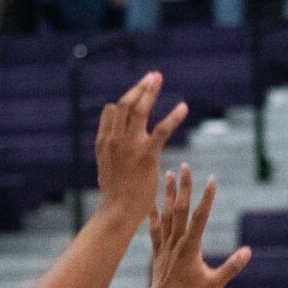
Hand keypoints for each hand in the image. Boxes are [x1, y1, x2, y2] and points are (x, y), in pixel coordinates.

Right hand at [94, 73, 186, 222]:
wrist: (118, 211)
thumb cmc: (115, 195)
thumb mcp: (105, 169)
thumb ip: (109, 153)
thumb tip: (111, 147)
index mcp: (104, 142)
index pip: (111, 111)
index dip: (124, 101)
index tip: (137, 94)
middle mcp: (114, 139)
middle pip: (125, 104)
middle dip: (139, 87)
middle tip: (152, 76)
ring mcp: (130, 145)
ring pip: (139, 109)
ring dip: (150, 91)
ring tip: (158, 78)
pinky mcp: (147, 154)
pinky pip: (162, 129)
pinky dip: (173, 116)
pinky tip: (184, 107)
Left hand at [146, 166, 249, 287]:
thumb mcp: (214, 284)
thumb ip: (231, 267)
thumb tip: (247, 252)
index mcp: (191, 246)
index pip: (200, 217)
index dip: (206, 197)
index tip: (211, 179)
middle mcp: (176, 241)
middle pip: (180, 208)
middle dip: (184, 186)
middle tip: (185, 166)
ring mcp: (165, 244)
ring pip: (166, 214)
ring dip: (167, 193)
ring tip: (168, 174)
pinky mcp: (157, 250)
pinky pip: (154, 227)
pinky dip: (152, 212)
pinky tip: (151, 199)